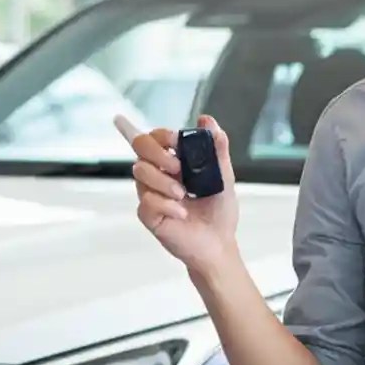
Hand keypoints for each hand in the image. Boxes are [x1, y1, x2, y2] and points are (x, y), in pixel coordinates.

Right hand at [127, 114, 239, 275]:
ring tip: (183, 195)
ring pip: (140, 172)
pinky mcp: (148, 214)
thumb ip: (216, 148)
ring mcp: (151, 193)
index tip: (178, 141)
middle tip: (178, 168)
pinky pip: (147, 201)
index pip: (156, 137)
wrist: (218, 243)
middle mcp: (159, 174)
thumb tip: (207, 120)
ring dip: (164, 182)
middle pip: (140, 147)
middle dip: (158, 153)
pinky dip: (167, 205)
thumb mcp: (224, 175)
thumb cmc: (219, 211)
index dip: (163, 135)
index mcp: (175, 161)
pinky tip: (182, 213)